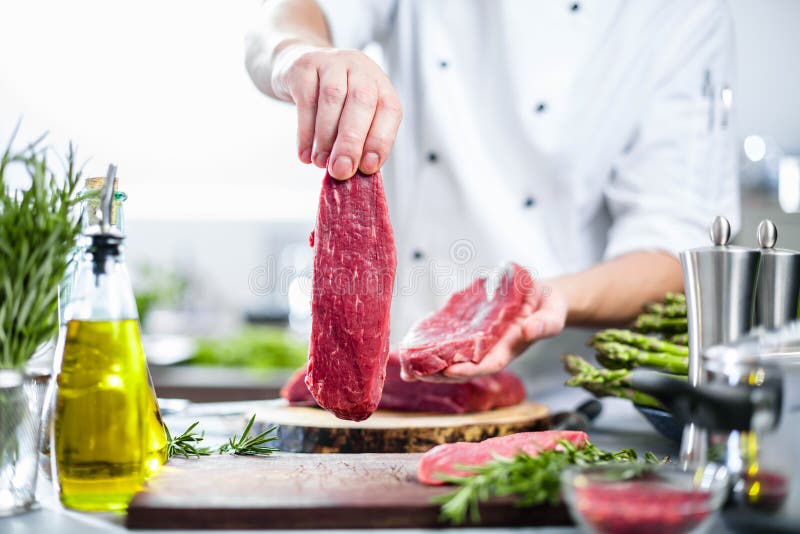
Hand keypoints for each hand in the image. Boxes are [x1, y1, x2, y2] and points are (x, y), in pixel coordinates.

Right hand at [271, 45, 402, 179]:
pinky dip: (305, 133)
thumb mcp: (354, 117)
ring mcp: (332, 63)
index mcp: (380, 85)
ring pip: (333, 98)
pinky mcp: (304, 65)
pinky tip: (305, 154)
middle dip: (352, 140)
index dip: (381, 139)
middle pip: (362, 100)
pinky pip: (306, 100)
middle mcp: (360, 68)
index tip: (368, 168)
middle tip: (341, 170)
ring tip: (321, 163)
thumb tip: (352, 171)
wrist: (300, 68)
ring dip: (326, 138)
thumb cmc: (335, 103)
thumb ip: (359, 142)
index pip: (390, 109)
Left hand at [422, 281, 567, 381]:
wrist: (541, 296)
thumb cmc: (548, 306)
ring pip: (452, 356)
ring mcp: (479, 339)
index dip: (469, 370)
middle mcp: (491, 348)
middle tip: (416, 374)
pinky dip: (431, 342)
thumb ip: (545, 323)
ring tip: (406, 368)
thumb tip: (528, 331)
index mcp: (509, 348)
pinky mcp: (470, 326)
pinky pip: (449, 338)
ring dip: (430, 363)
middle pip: (464, 367)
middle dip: (441, 373)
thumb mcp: (553, 313)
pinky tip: (410, 346)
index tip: (449, 370)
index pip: (487, 365)